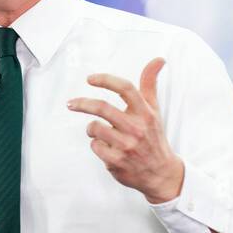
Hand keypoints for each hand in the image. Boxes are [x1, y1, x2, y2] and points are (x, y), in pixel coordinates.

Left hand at [67, 57, 184, 202]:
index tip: (90, 79)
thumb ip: (150, 85)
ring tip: (96, 130)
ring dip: (91, 128)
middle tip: (71, 103)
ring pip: (94, 128)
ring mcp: (126, 146)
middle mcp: (137, 128)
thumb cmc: (153, 137)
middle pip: (103, 107)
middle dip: (82, 103)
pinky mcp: (117, 162)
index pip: (126, 89)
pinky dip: (96, 145)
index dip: (106, 80)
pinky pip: (94, 146)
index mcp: (146, 113)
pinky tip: (106, 148)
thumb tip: (158, 59)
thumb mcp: (154, 110)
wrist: (161, 173)